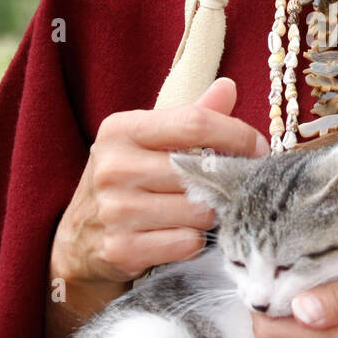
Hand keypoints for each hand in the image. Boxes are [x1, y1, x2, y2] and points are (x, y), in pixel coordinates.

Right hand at [51, 76, 268, 288]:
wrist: (79, 239)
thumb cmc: (126, 180)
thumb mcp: (149, 141)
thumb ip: (190, 116)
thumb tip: (228, 87)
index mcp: (121, 129)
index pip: (195, 122)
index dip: (237, 135)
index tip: (258, 148)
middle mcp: (114, 167)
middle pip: (201, 172)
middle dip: (225, 182)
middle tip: (229, 187)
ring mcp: (115, 210)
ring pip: (199, 211)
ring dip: (209, 215)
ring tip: (195, 211)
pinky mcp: (121, 249)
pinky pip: (186, 243)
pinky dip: (193, 241)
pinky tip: (178, 234)